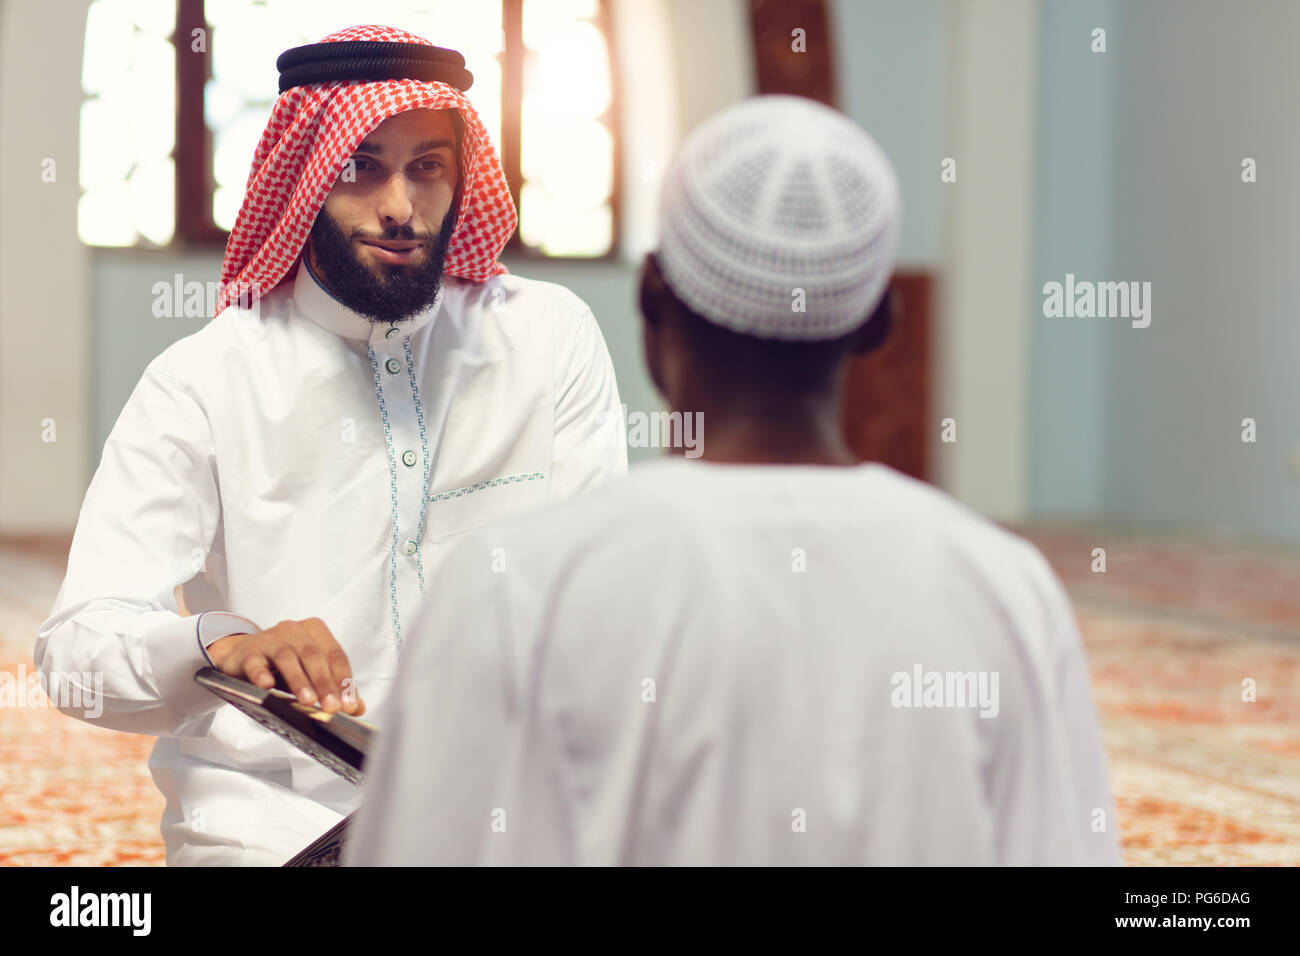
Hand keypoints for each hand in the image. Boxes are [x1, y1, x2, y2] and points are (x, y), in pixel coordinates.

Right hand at [206, 618, 364, 715]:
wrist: (241, 656)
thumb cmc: (282, 665)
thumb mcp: (309, 674)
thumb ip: (333, 688)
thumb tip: (357, 708)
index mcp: (315, 631)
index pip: (335, 655)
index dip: (344, 680)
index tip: (350, 705)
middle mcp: (294, 630)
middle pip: (314, 655)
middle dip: (325, 683)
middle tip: (332, 707)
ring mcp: (270, 638)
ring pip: (287, 657)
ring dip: (299, 680)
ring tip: (308, 701)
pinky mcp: (248, 651)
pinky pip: (255, 662)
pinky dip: (261, 674)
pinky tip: (267, 686)